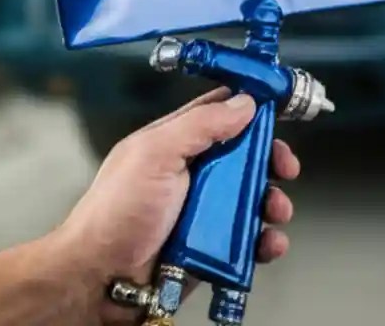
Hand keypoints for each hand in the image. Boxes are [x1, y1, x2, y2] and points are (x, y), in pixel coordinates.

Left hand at [50, 88, 299, 324]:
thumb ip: (199, 125)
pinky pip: (250, 239)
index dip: (252, 107)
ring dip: (273, 203)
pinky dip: (265, 241)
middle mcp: (192, 174)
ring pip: (254, 199)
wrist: (100, 281)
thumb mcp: (154, 156)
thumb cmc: (115, 216)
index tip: (280, 108)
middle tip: (284, 168)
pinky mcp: (212, 245)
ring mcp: (203, 211)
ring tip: (274, 212)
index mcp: (175, 144)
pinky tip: (267, 243)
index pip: (220, 113)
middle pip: (247, 156)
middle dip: (271, 161)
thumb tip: (244, 103)